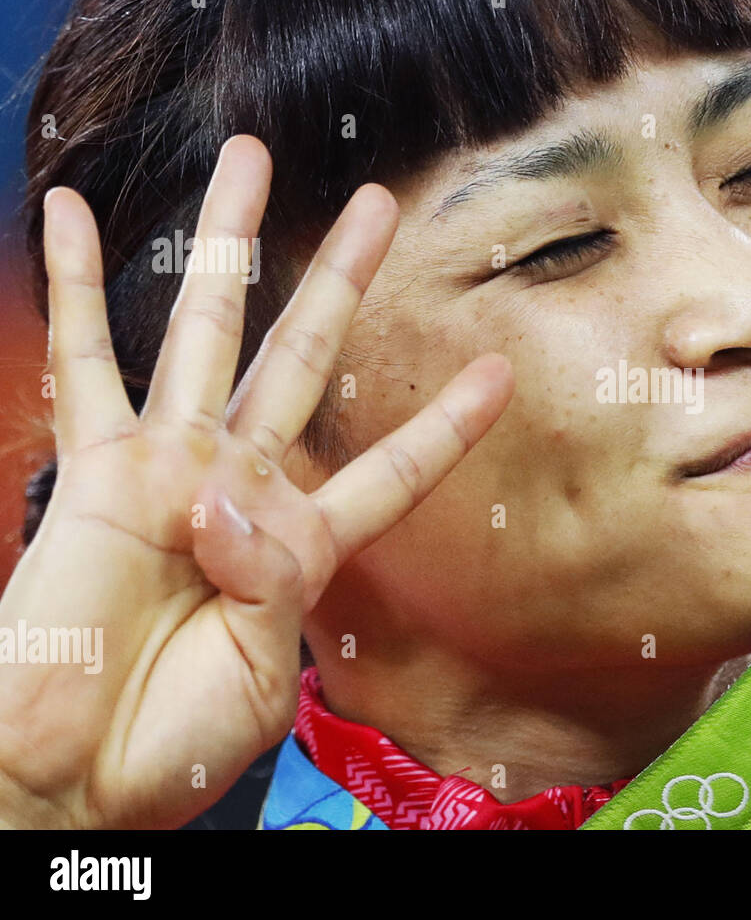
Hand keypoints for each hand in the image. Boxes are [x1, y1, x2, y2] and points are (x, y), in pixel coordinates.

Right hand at [0, 135, 513, 828]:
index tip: (500, 372)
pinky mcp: (93, 472)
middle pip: (304, 355)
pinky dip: (76, 290)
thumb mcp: (262, 672)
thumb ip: (267, 578)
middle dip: (341, 278)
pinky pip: (84, 365)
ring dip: (223, 242)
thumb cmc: (175, 742)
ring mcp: (166, 468)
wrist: (78, 773)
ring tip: (245, 158)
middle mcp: (240, 487)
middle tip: (379, 202)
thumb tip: (221, 497)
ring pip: (203, 329)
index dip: (444, 424)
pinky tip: (69, 212)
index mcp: (303, 546)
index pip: (393, 469)